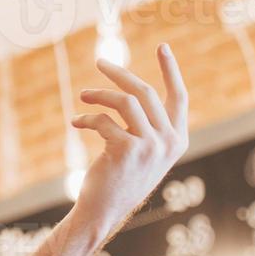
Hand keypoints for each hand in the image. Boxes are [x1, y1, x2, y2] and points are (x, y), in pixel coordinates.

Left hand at [70, 44, 189, 240]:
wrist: (102, 209)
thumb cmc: (119, 176)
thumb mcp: (141, 148)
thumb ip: (144, 123)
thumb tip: (129, 88)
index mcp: (178, 139)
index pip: (179, 97)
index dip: (171, 70)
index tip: (162, 46)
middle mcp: (169, 142)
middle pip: (145, 92)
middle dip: (120, 74)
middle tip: (100, 62)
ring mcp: (150, 146)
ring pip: (124, 101)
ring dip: (99, 94)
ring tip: (83, 96)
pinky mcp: (127, 149)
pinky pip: (103, 120)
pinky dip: (86, 118)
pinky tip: (76, 123)